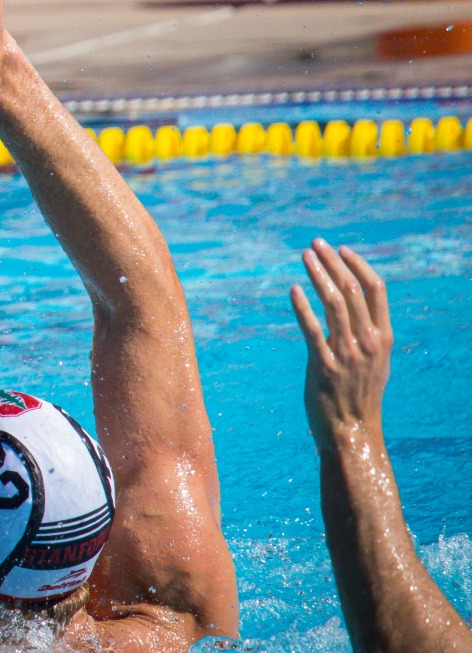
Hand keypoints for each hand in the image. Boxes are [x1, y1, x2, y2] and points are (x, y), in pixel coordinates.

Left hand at [291, 240, 392, 446]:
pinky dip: (301, 305)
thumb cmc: (359, 394)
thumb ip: (368, 334)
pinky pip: (312, 327)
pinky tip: (292, 289)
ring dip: (316, 274)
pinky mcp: (323, 364)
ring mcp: (346, 353)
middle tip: (316, 243)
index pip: (376, 290)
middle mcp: (367, 341)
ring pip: (332, 302)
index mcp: (382, 337)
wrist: (352, 432)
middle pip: (351, 289)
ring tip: (303, 256)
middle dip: (333, 261)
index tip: (341, 249)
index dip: (358, 265)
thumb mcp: (374, 361)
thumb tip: (355, 307)